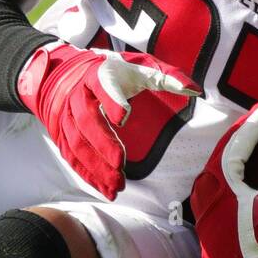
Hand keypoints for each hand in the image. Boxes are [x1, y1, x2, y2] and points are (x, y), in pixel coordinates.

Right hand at [17, 42, 199, 199]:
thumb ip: (167, 77)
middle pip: (87, 120)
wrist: (68, 75)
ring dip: (96, 165)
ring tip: (117, 184)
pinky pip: (72, 157)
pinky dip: (87, 174)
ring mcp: (67, 117)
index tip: (125, 117)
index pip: (103, 86)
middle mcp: (79, 96)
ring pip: (77, 143)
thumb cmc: (114, 74)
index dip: (113, 100)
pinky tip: (104, 189)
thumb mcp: (139, 68)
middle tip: (120, 164)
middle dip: (103, 143)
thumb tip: (195, 90)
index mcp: (98, 75)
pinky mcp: (63, 134)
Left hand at [190, 102, 257, 257]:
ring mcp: (205, 203)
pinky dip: (236, 172)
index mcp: (218, 179)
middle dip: (243, 131)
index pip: (238, 140)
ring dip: (236, 150)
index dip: (256, 121)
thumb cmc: (255, 245)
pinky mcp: (210, 218)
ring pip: (220, 166)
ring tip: (254, 140)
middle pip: (224, 149)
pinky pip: (222, 183)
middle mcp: (205, 187)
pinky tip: (252, 177)